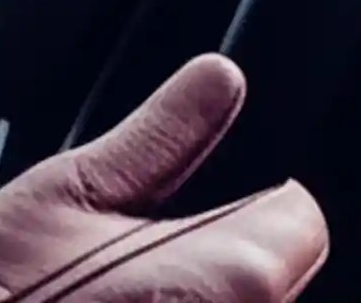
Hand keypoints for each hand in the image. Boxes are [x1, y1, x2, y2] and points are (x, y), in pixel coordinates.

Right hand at [0, 55, 328, 301]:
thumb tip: (218, 79)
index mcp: (242, 273)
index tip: (188, 207)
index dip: (244, 198)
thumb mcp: (62, 199)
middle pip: (272, 271)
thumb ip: (158, 136)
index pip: (298, 213)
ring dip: (191, 298)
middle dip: (214, 255)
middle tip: (130, 261)